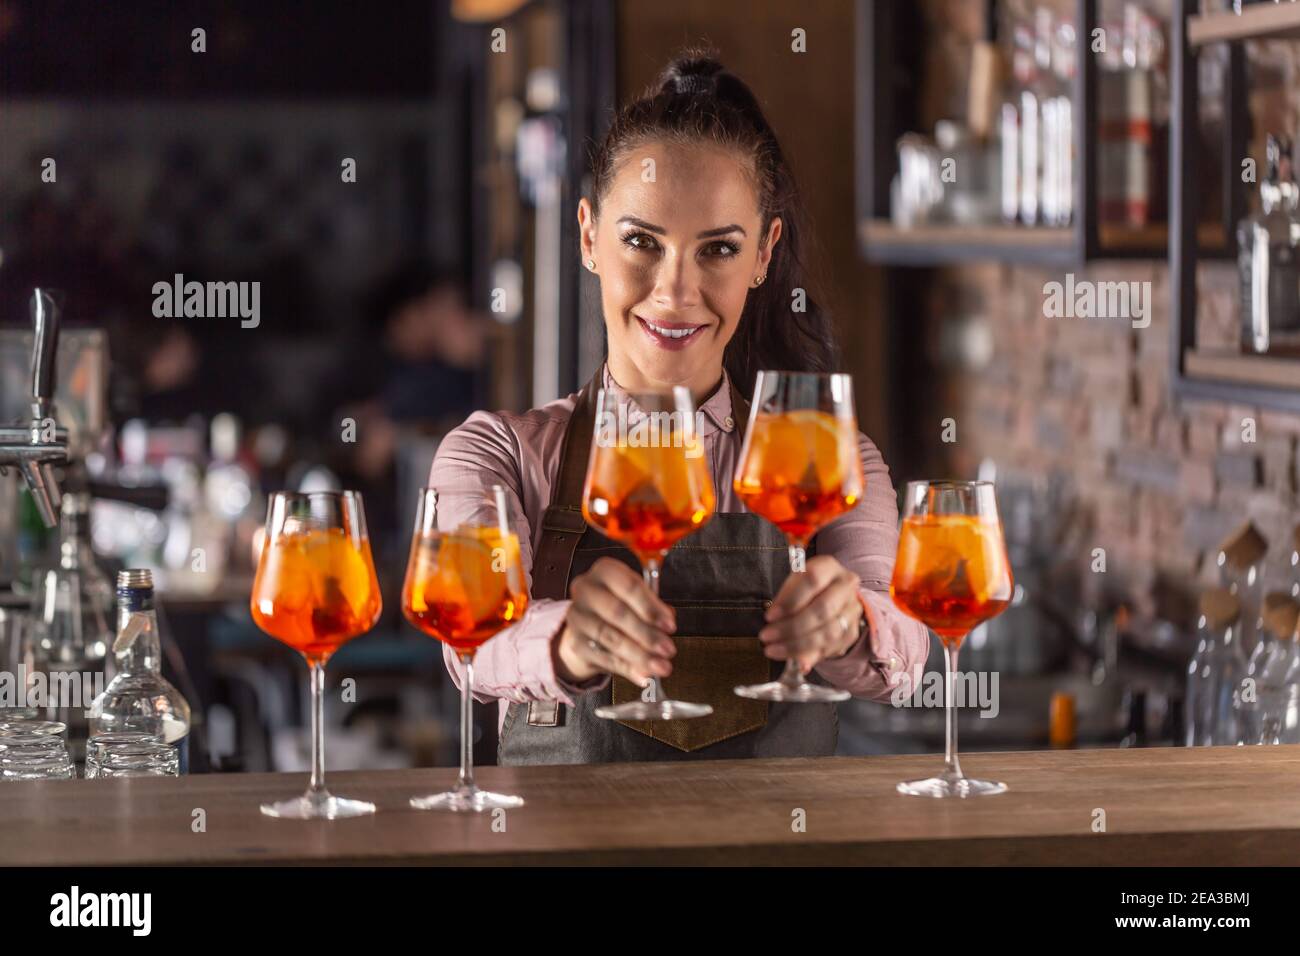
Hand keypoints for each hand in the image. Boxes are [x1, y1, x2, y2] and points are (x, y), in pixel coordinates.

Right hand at [553, 557, 676, 686]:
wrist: (587, 625)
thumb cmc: (618, 606)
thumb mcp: (638, 600)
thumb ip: (653, 610)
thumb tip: (666, 625)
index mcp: (605, 571)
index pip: (630, 586)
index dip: (651, 607)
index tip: (670, 626)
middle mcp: (586, 589)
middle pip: (617, 612)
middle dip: (646, 634)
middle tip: (667, 649)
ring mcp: (577, 616)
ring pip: (610, 637)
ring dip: (639, 655)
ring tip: (659, 666)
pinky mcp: (574, 642)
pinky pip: (603, 657)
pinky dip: (626, 668)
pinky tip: (642, 674)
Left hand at [760, 555, 865, 672]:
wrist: (834, 597)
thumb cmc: (805, 588)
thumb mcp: (793, 583)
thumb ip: (785, 598)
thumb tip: (774, 620)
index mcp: (829, 567)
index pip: (812, 580)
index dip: (790, 600)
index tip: (769, 616)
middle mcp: (846, 586)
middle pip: (821, 609)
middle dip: (791, 627)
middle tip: (767, 636)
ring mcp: (852, 610)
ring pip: (827, 632)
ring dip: (797, 645)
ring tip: (773, 650)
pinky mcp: (851, 632)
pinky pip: (831, 648)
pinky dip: (811, 656)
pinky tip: (795, 662)